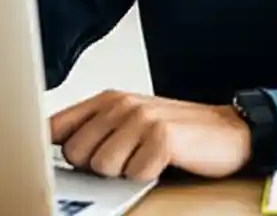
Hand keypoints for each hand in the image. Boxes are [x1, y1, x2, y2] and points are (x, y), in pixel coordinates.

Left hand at [50, 90, 250, 181]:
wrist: (228, 131)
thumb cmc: (177, 131)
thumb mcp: (128, 123)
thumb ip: (92, 130)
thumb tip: (48, 145)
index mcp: (106, 100)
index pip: (56, 126)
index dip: (50, 149)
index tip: (50, 160)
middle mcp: (121, 105)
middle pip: (76, 154)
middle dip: (97, 168)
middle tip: (126, 159)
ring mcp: (141, 119)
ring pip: (103, 167)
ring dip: (125, 172)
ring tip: (145, 159)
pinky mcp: (162, 137)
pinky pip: (136, 174)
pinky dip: (149, 176)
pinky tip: (163, 162)